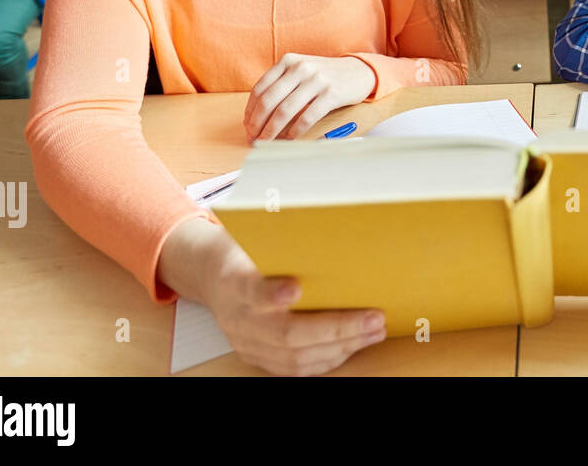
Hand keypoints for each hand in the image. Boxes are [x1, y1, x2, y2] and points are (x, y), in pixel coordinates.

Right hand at [191, 226, 385, 375]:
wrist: (212, 275)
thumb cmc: (245, 250)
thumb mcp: (255, 234)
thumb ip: (283, 236)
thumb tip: (331, 219)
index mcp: (233, 281)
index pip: (251, 289)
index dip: (271, 293)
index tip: (295, 288)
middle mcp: (238, 318)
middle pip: (286, 333)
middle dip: (336, 328)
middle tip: (374, 317)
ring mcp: (247, 343)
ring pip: (296, 357)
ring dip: (342, 346)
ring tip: (375, 331)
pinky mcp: (258, 357)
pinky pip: (296, 368)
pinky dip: (330, 358)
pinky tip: (355, 344)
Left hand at [243, 53, 375, 142]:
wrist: (359, 71)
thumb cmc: (326, 76)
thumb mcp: (301, 71)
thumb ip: (281, 85)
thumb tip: (257, 115)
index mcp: (288, 61)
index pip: (260, 89)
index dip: (250, 111)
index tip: (247, 126)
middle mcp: (300, 68)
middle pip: (269, 101)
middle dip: (257, 123)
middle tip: (253, 137)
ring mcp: (317, 80)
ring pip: (285, 111)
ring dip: (272, 130)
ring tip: (267, 141)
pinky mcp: (332, 94)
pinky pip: (307, 117)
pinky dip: (295, 131)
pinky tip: (289, 138)